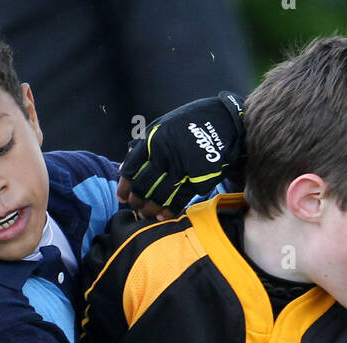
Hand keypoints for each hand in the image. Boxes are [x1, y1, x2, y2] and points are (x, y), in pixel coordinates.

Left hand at [118, 92, 244, 217]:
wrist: (224, 123)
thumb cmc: (190, 124)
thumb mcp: (162, 126)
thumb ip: (142, 146)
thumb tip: (122, 167)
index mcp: (153, 139)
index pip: (131, 168)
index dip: (125, 186)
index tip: (122, 197)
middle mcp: (164, 154)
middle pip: (143, 185)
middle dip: (137, 200)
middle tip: (136, 208)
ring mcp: (181, 167)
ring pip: (159, 195)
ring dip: (150, 209)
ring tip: (147, 214)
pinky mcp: (196, 179)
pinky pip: (178, 199)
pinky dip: (168, 210)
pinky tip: (162, 216)